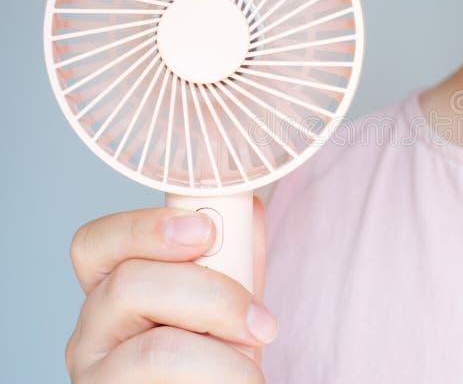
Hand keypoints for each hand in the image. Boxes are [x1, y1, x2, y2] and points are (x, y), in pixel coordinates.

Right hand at [65, 197, 275, 382]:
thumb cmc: (219, 359)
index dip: (145, 228)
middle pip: (127, 285)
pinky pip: (171, 381)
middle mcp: (91, 332)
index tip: (205, 229)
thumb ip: (233, 257)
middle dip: (209, 294)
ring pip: (156, 348)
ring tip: (250, 367)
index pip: (97, 243)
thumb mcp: (229, 303)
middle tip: (257, 319)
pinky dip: (222, 378)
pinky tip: (236, 381)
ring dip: (223, 353)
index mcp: (111, 292)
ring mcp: (97, 374)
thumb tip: (247, 208)